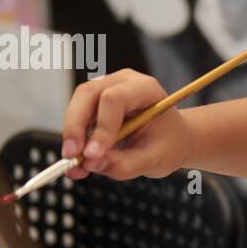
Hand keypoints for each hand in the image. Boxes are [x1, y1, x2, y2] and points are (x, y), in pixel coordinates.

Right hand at [61, 69, 192, 179]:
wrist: (174, 140)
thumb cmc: (170, 144)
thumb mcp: (155, 159)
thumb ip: (125, 164)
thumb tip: (90, 163)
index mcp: (145, 88)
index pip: (114, 98)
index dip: (101, 127)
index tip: (93, 155)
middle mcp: (123, 83)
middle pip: (87, 95)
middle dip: (75, 127)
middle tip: (72, 157)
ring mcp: (106, 90)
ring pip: (77, 106)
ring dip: (72, 135)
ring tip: (74, 164)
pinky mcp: (95, 105)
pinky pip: (77, 119)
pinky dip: (75, 140)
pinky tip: (78, 162)